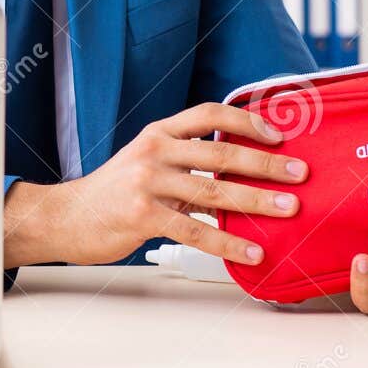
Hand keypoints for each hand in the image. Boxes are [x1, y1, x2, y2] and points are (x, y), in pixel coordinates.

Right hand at [4, 102, 308, 267]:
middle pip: (220, 153)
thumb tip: (238, 171)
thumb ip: (183, 160)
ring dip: (257, 201)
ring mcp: (147, 183)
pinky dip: (227, 243)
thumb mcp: (145, 162)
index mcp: (158, 133)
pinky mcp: (142, 215)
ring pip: (214, 191)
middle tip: (300, 173)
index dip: (246, 121)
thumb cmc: (112, 194)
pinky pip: (195, 230)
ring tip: (289, 209)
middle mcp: (153, 151)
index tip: (279, 134)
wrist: (66, 218)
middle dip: (266, 164)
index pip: (208, 114)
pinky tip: (251, 252)